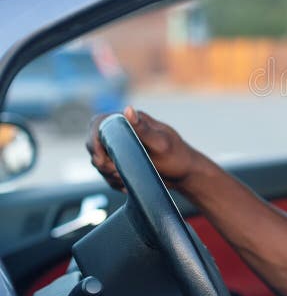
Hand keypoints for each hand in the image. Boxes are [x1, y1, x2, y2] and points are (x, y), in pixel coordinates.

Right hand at [86, 106, 201, 191]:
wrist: (185, 174)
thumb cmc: (177, 157)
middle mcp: (125, 132)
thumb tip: (128, 109)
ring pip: (98, 160)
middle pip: (94, 144)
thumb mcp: (161, 144)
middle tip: (118, 172)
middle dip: (102, 162)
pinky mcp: (122, 161)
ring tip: (126, 179)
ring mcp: (122, 147)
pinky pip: (106, 173)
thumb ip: (142, 129)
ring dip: (108, 173)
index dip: (94, 141)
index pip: (98, 123)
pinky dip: (113, 181)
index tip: (104, 159)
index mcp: (133, 121)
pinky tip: (127, 186)